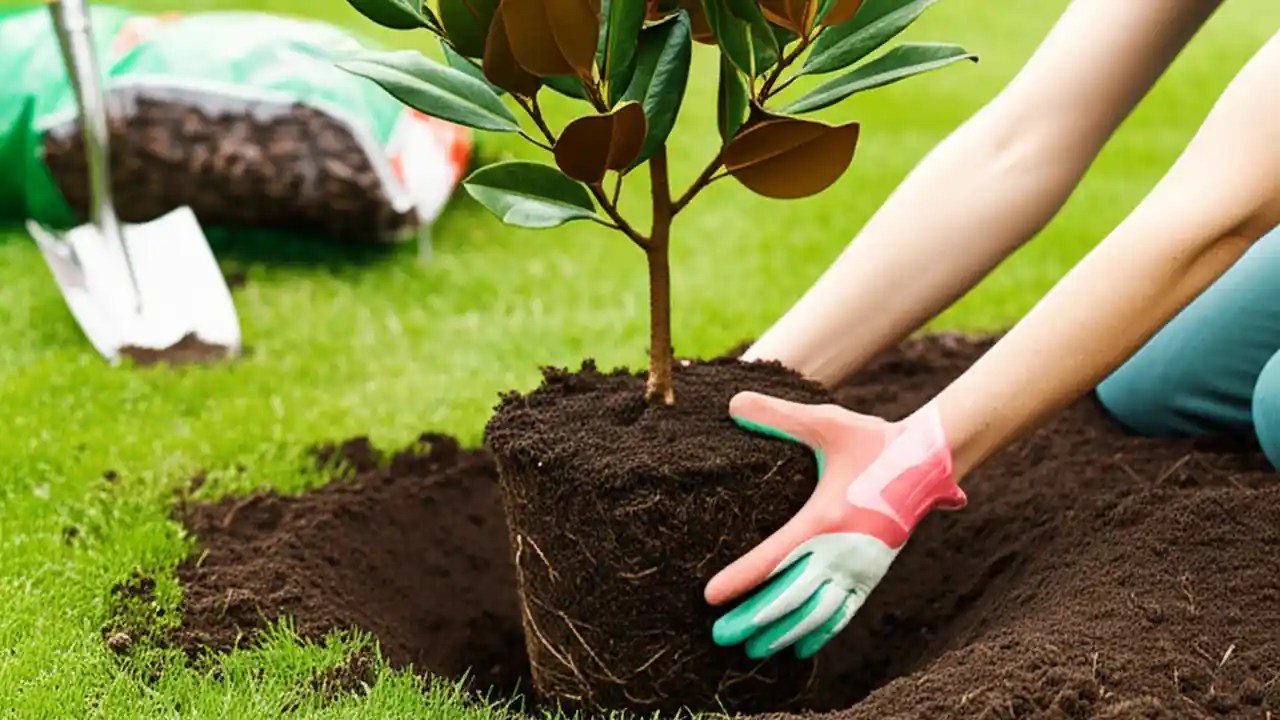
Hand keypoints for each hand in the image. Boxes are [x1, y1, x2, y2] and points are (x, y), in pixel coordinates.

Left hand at [705, 392, 966, 658]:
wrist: (929, 460)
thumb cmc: (873, 440)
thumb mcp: (826, 422)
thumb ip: (779, 415)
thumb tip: (732, 403)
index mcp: (827, 518)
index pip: (774, 557)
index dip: (741, 579)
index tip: (710, 596)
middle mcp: (844, 551)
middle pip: (791, 597)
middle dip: (753, 619)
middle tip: (719, 636)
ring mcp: (861, 567)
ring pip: (816, 614)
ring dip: (782, 634)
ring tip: (751, 650)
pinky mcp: (872, 575)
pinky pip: (843, 614)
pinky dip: (819, 634)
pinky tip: (799, 649)